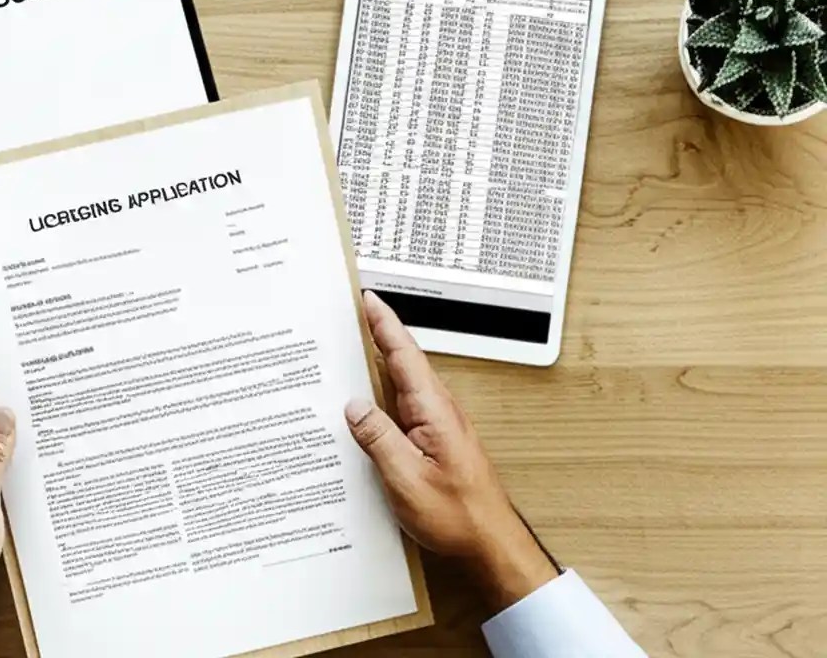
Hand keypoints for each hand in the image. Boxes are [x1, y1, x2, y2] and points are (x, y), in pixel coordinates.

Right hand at [345, 291, 558, 610]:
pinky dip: (382, 395)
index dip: (383, 324)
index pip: (404, 354)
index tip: (366, 298)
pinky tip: (367, 402)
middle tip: (351, 313)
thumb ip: (378, 438)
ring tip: (352, 347)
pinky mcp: (433, 441)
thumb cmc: (458, 515)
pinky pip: (402, 407)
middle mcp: (438, 411)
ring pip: (401, 384)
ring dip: (379, 363)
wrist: (490, 542)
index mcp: (433, 410)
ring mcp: (437, 425)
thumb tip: (354, 407)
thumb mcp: (406, 478)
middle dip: (377, 334)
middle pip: (402, 361)